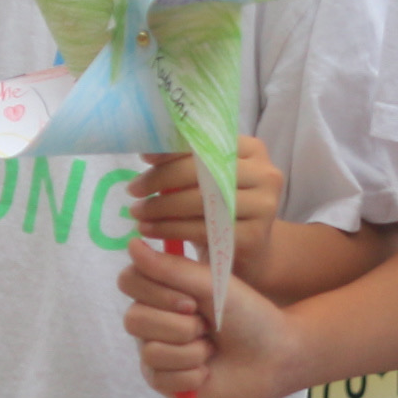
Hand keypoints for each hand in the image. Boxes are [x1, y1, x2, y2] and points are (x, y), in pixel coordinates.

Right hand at [118, 239, 307, 397]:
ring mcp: (155, 350)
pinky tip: (208, 370)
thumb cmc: (246, 314)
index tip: (191, 300)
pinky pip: (160, 378)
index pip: (128, 281)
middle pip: (134, 319)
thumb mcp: (212, 284)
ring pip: (150, 352)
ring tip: (211, 348)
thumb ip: (170, 267)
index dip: (157, 293)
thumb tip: (131, 242)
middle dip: (181, 326)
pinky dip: (192, 374)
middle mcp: (152, 318)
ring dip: (192, 351)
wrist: (273, 355)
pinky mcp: (163, 381)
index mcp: (161, 289)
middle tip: (208, 326)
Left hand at [130, 136, 279, 271]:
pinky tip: (149, 230)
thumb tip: (148, 149)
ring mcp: (263, 206)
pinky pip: (201, 229)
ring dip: (160, 208)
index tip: (143, 157)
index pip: (206, 143)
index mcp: (253, 149)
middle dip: (160, 179)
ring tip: (137, 212)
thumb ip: (188, 162)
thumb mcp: (211, 180)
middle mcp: (265, 173)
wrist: (252, 254)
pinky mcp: (254, 236)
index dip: (172, 149)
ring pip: (199, 201)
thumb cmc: (223, 209)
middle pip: (201, 171)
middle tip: (133, 189)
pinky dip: (169, 229)